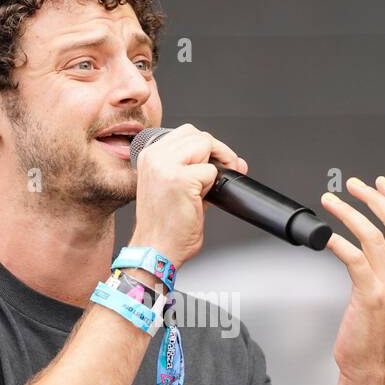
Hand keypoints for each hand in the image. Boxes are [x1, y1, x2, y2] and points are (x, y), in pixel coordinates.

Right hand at [129, 123, 246, 268]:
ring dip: (215, 166)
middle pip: (197, 135)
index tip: (219, 162)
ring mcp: (166, 167)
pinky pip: (211, 171)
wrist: (156, 250)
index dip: (207, 147)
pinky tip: (200, 201)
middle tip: (226, 169)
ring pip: (205, 144)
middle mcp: (154, 158)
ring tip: (207, 188)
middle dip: (217, 151)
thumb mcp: (176, 188)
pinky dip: (212, 186)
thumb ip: (200, 170)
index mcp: (149, 156)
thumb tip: (234, 161)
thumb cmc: (166, 226)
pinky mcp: (180, 180)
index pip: (186, 133)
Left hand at [321, 175, 384, 384]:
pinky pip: (354, 257)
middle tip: (352, 184)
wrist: (368, 364)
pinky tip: (323, 235)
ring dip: (349, 213)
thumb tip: (369, 243)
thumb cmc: (371, 331)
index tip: (380, 183)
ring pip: (373, 235)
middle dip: (373, 198)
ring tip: (330, 201)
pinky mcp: (369, 294)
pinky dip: (337, 241)